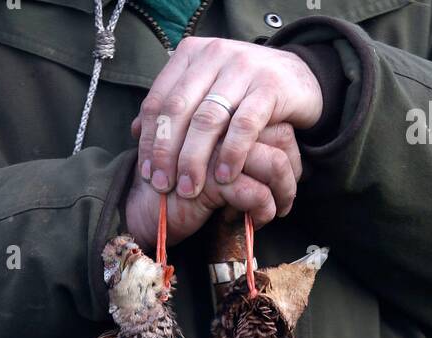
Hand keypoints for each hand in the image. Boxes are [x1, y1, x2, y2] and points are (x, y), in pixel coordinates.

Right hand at [125, 124, 301, 251]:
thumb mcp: (215, 162)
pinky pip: (256, 192)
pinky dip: (264, 210)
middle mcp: (221, 122)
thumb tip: (286, 158)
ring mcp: (217, 149)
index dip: (288, 147)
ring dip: (283, 190)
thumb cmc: (182, 186)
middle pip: (280, 134)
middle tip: (287, 196)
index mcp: (221, 109)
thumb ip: (240, 149)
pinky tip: (259, 220)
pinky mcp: (211, 181)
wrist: (143, 210)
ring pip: (274, 162)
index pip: (272, 118)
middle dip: (291, 170)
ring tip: (279, 209)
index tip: (287, 174)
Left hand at [131, 38, 320, 198]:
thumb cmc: (243, 92)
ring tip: (189, 188)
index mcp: (191, 55)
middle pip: (178, 109)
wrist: (297, 76)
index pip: (159, 100)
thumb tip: (134, 131)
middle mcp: (214, 55)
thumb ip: (174, 106)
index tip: (146, 173)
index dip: (150, 140)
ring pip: (208, 118)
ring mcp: (243, 67)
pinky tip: (224, 177)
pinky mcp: (270, 86)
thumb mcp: (205, 91)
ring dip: (195, 158)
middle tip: (162, 185)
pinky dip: (232, 153)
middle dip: (167, 153)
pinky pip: (245, 124)